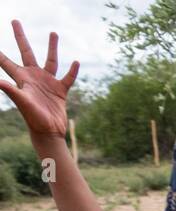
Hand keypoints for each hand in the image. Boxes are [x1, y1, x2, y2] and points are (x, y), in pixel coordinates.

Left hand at [0, 21, 79, 137]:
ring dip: (52, 47)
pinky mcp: (60, 90)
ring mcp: (47, 83)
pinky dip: (73, 71)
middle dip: (20, 36)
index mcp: (21, 78)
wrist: (49, 132)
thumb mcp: (23, 103)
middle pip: (26, 51)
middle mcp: (33, 77)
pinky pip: (68, 78)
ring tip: (53, 33)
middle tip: (14, 21)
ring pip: (50, 60)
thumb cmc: (33, 119)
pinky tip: (76, 62)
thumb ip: (11, 90)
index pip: (5, 61)